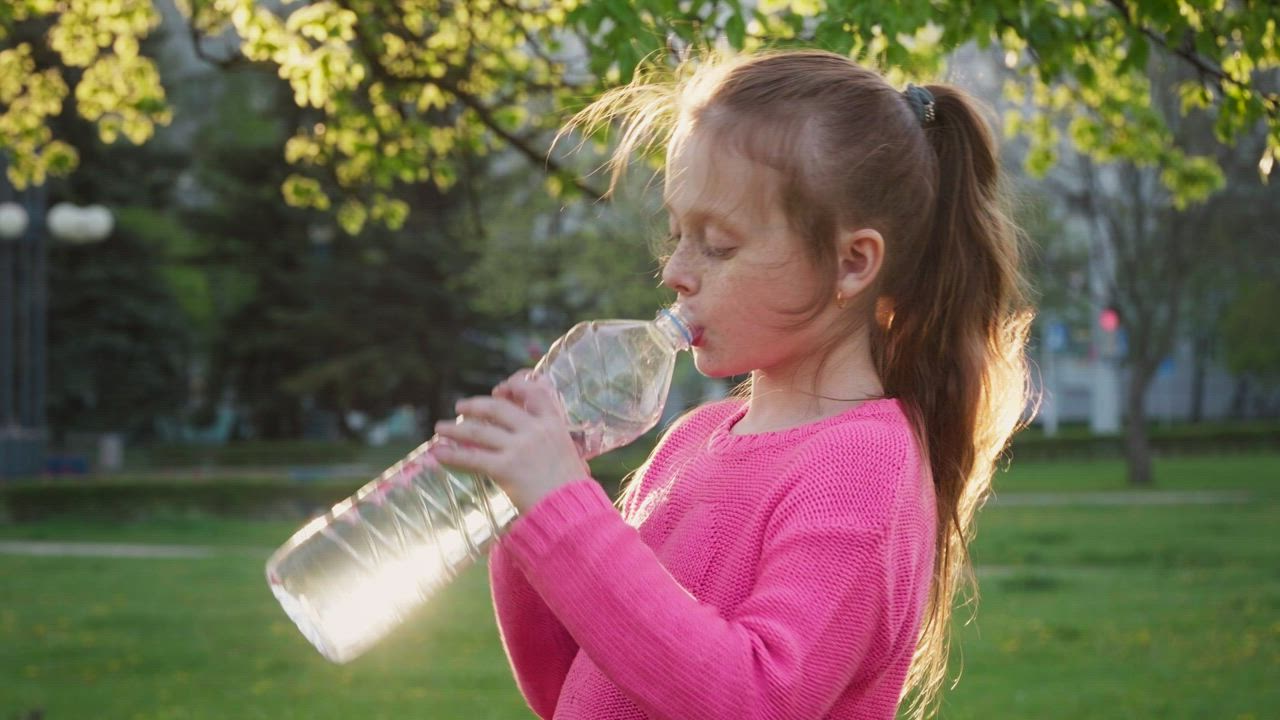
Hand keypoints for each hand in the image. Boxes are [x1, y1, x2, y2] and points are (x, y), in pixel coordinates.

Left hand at [430, 371, 589, 513]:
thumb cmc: (572, 488)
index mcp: (554, 423)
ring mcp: (520, 448)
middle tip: (460, 407)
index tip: (499, 389)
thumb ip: (550, 441)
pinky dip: (452, 455)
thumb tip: (530, 438)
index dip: (514, 384)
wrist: (572, 511)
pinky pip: (472, 458)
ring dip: (455, 428)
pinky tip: (438, 453)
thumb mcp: (568, 453)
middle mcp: (536, 430)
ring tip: (440, 428)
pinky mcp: (505, 468)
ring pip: (479, 431)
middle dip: (476, 405)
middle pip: (498, 408)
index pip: (534, 390)